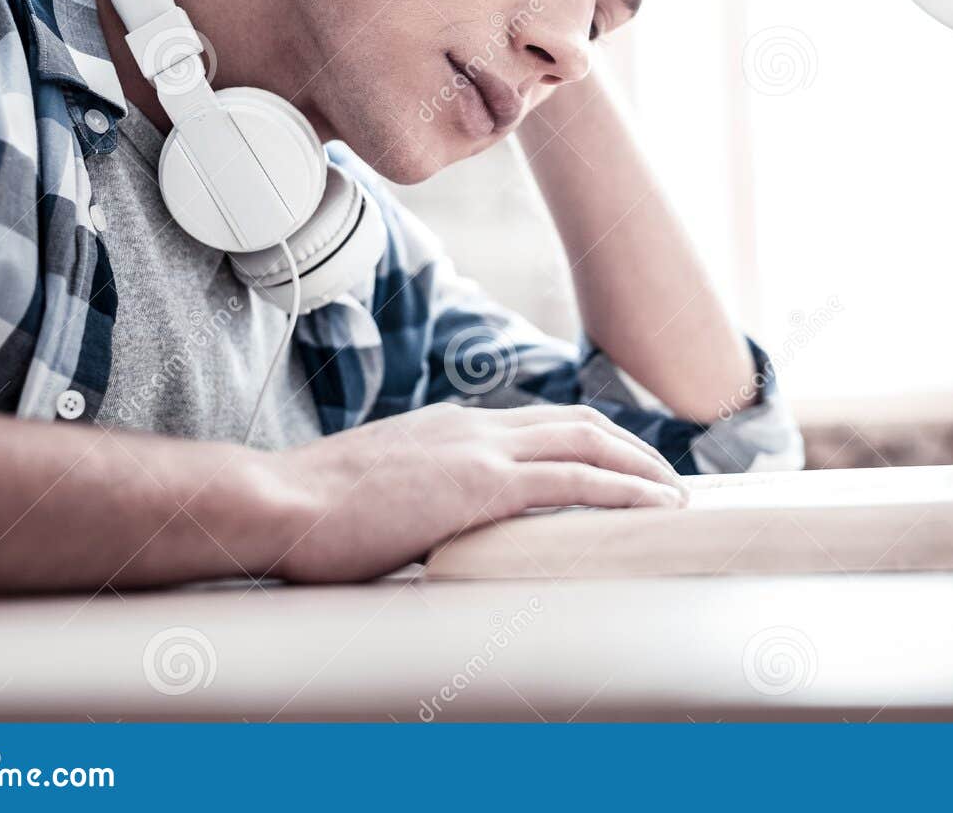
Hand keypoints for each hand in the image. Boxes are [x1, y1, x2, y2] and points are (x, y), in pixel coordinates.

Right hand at [260, 402, 686, 582]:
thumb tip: (435, 528)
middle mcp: (474, 426)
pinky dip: (624, 490)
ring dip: (640, 468)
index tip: (618, 464)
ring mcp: (480, 449)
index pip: (538, 424)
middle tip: (665, 481)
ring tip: (676, 496)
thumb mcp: (378, 493)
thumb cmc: (310, 513)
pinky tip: (654, 508)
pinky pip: (573, 481)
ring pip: (588, 444)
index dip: (588, 441)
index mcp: (450, 426)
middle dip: (629, 449)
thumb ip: (419, 498)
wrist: (276, 503)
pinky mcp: (482, 484)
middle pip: (577, 424)